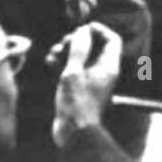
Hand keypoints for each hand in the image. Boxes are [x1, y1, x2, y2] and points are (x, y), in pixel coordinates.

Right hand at [50, 22, 122, 148]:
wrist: (73, 133)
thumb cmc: (76, 103)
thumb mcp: (73, 73)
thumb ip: (78, 50)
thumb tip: (83, 31)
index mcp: (108, 66)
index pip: (111, 39)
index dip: (98, 30)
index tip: (81, 29)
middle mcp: (103, 71)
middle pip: (95, 47)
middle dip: (78, 41)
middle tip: (64, 42)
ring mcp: (91, 80)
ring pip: (81, 57)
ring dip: (67, 52)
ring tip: (53, 52)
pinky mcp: (80, 88)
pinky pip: (73, 69)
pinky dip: (63, 63)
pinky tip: (50, 61)